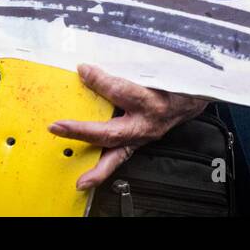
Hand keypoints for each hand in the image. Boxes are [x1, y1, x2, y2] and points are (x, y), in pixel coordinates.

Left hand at [47, 64, 208, 190]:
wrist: (192, 97)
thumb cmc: (173, 80)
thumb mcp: (153, 70)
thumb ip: (123, 68)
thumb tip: (88, 68)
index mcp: (152, 100)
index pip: (121, 91)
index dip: (99, 80)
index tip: (82, 69)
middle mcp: (148, 123)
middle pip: (112, 131)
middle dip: (83, 131)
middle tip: (57, 127)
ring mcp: (144, 137)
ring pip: (117, 155)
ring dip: (96, 168)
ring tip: (80, 181)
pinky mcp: (140, 143)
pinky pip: (121, 157)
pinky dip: (105, 167)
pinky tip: (89, 177)